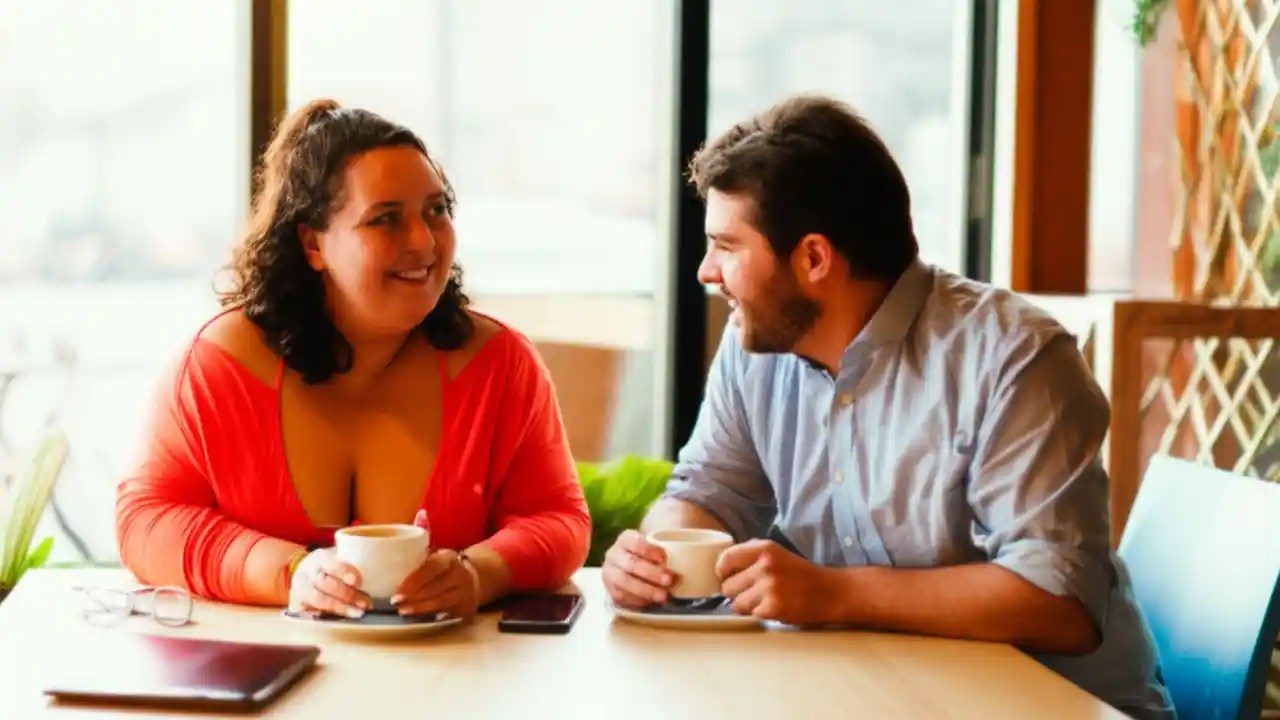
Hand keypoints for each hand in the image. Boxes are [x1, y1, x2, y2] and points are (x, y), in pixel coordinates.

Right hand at [288, 548, 368, 618]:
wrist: (304, 573)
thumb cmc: (331, 567)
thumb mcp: (339, 558)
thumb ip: (356, 562)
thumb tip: (384, 570)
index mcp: (319, 557)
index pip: (330, 562)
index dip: (343, 571)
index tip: (357, 581)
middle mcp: (307, 572)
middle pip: (325, 583)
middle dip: (347, 595)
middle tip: (366, 603)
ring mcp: (300, 589)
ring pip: (318, 599)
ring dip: (340, 608)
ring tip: (358, 613)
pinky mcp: (298, 604)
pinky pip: (310, 612)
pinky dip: (327, 616)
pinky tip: (341, 620)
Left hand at [391, 549, 479, 618]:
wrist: (475, 577)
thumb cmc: (444, 567)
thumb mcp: (434, 556)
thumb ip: (415, 559)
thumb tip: (381, 566)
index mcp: (448, 558)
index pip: (431, 568)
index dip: (413, 581)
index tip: (397, 593)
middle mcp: (460, 574)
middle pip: (435, 587)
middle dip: (414, 598)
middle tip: (396, 605)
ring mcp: (466, 592)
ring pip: (442, 602)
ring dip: (421, 609)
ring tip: (404, 612)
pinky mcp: (468, 607)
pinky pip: (449, 614)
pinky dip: (434, 616)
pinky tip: (421, 619)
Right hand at [602, 529, 672, 607]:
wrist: (636, 567)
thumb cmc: (652, 555)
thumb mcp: (659, 546)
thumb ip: (671, 549)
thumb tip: (694, 555)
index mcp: (626, 538)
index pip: (634, 541)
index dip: (648, 550)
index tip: (664, 558)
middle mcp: (614, 554)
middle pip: (630, 563)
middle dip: (651, 573)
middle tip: (669, 580)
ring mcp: (610, 572)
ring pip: (624, 582)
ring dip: (645, 590)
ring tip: (663, 596)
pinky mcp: (611, 590)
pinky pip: (621, 596)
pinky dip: (638, 600)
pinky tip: (652, 602)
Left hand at [717, 539, 841, 624]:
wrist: (831, 592)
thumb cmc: (802, 575)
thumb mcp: (777, 554)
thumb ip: (750, 556)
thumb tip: (722, 567)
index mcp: (763, 548)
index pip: (725, 559)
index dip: (723, 572)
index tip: (730, 578)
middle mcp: (764, 565)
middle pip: (727, 586)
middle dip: (737, 593)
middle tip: (755, 593)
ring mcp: (768, 586)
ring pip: (736, 604)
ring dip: (747, 606)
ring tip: (766, 601)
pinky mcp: (773, 606)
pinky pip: (751, 615)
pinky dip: (760, 614)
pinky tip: (775, 608)